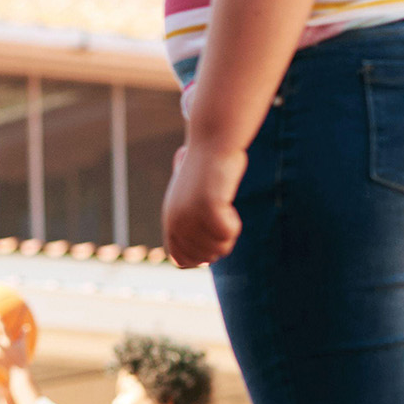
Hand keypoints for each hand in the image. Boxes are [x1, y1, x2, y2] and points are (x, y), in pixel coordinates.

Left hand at [161, 144, 247, 268]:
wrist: (211, 143)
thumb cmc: (206, 167)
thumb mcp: (192, 195)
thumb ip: (190, 218)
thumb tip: (192, 255)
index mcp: (169, 221)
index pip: (180, 261)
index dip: (200, 259)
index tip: (213, 247)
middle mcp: (176, 221)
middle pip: (205, 257)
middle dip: (220, 245)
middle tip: (224, 222)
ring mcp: (190, 215)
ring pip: (219, 248)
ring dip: (228, 234)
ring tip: (225, 210)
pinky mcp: (207, 207)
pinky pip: (228, 233)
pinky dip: (234, 224)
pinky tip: (228, 204)